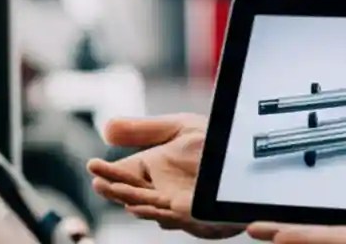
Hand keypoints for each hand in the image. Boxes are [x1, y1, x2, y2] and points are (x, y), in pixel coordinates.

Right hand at [86, 113, 243, 238]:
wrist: (252, 147)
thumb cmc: (218, 140)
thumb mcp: (178, 129)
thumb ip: (143, 131)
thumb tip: (106, 129)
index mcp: (156, 173)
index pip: (125, 177)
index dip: (109, 174)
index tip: (93, 168)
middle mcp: (165, 194)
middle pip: (134, 195)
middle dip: (116, 190)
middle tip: (98, 182)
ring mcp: (183, 208)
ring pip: (153, 209)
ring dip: (134, 202)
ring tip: (114, 191)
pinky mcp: (202, 216)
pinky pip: (181, 217)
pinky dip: (162, 212)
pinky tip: (148, 206)